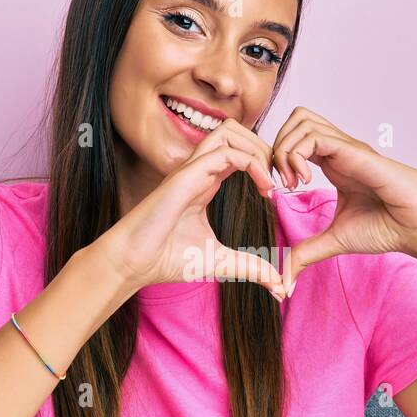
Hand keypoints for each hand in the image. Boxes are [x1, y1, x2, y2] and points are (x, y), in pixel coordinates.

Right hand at [104, 119, 287, 301]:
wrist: (133, 262)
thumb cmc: (166, 259)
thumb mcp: (221, 262)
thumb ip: (251, 268)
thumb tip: (279, 285)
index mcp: (206, 182)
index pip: (239, 152)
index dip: (264, 163)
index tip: (278, 192)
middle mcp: (199, 170)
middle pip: (237, 131)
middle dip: (266, 148)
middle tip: (282, 180)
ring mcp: (191, 169)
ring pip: (229, 131)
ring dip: (258, 149)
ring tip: (271, 180)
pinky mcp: (186, 176)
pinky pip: (224, 152)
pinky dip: (250, 162)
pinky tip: (263, 188)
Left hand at [271, 107, 416, 291]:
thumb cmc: (389, 227)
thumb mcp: (335, 241)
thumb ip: (308, 252)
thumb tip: (285, 279)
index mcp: (334, 164)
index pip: (295, 140)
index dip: (277, 160)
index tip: (277, 192)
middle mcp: (338, 150)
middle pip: (295, 120)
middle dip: (276, 147)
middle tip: (281, 182)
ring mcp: (346, 148)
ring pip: (301, 120)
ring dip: (285, 149)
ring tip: (293, 182)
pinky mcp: (354, 151)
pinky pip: (314, 136)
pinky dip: (298, 154)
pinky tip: (305, 181)